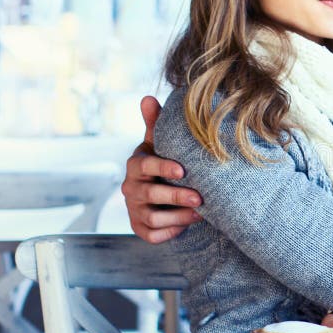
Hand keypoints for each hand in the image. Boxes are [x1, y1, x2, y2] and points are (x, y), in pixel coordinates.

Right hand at [122, 96, 202, 243]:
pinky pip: (154, 235)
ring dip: (179, 217)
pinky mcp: (140, 229)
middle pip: (150, 194)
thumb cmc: (161, 161)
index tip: (183, 170)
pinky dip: (171, 232)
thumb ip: (154, 123)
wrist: (156, 191)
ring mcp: (134, 210)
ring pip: (154, 218)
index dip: (162, 168)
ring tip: (202, 213)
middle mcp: (131, 188)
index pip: (145, 165)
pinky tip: (189, 224)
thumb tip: (148, 97)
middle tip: (200, 198)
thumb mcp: (157, 142)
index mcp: (136, 164)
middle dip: (176, 196)